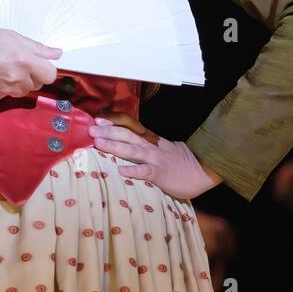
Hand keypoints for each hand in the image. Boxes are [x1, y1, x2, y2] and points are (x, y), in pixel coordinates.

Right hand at [0, 26, 61, 100]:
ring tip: (5, 67)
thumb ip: (36, 47)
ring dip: (21, 82)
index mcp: (24, 60)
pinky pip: (9, 94)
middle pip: (38, 84)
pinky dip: (6, 86)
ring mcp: (5, 90)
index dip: (45, 68)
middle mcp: (17, 78)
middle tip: (18, 61)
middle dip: (33, 74)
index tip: (38, 62)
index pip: (50, 74)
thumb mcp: (10, 36)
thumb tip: (56, 53)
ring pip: (24, 91)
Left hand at [87, 112, 222, 200]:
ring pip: (131, 150)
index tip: (98, 117)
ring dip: (114, 145)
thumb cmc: (180, 161)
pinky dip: (133, 171)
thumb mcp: (162, 148)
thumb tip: (125, 143)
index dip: (114, 121)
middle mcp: (150, 146)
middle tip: (90, 128)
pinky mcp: (160, 174)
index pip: (130, 125)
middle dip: (107, 131)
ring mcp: (155, 159)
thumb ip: (145, 145)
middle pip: (127, 135)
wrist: (202, 169)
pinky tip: (121, 172)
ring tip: (98, 142)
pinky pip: (145, 172)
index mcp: (150, 140)